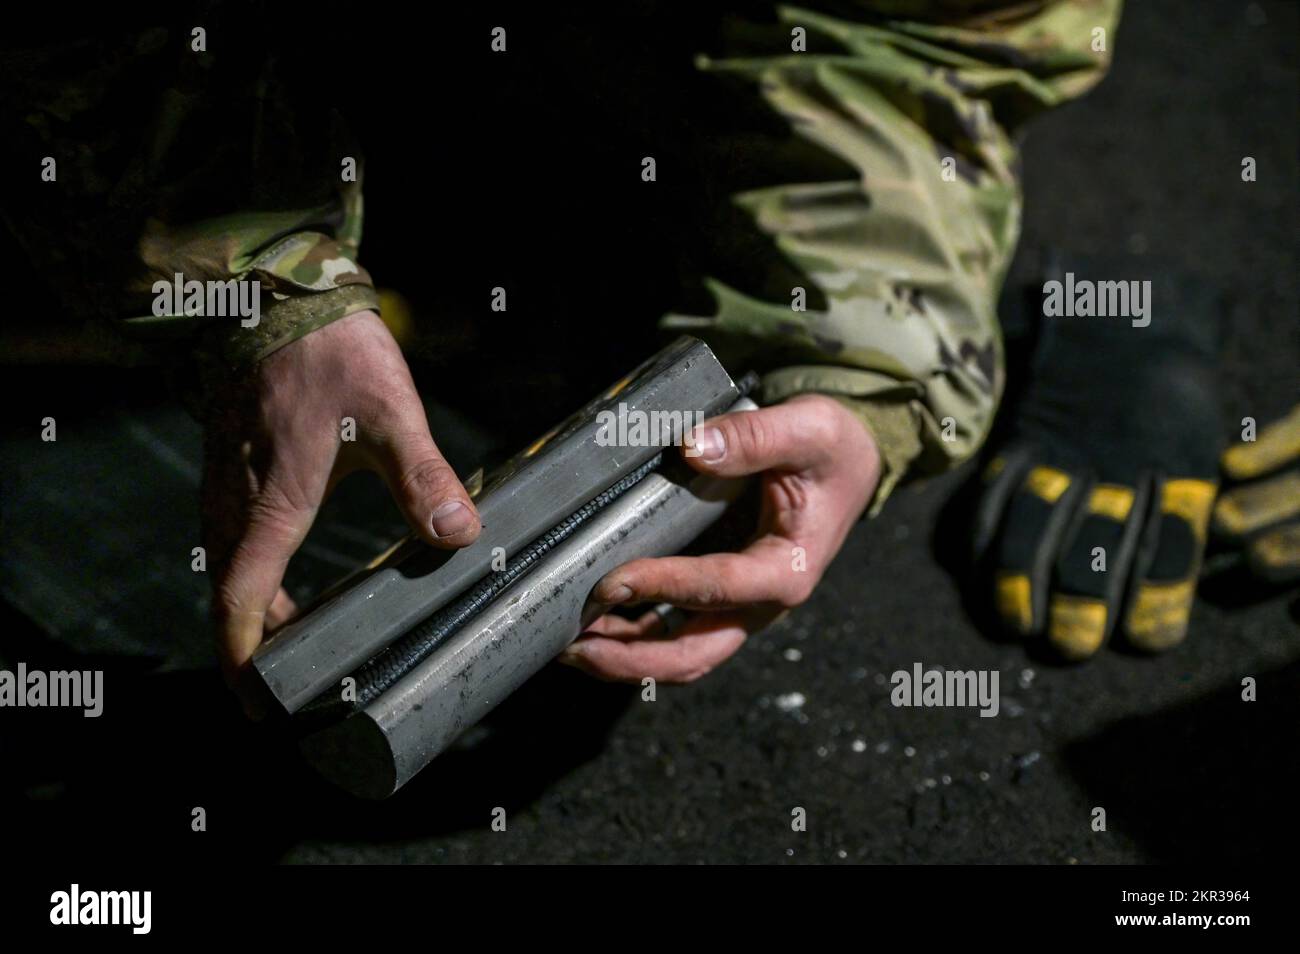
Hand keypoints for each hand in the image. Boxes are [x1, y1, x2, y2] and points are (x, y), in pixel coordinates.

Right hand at [200, 310, 480, 713]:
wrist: (279, 296)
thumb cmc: (331, 352)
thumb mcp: (389, 413)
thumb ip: (424, 478)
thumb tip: (460, 536)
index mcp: (272, 503)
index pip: (242, 601)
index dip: (247, 662)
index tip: (262, 707)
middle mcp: (236, 502)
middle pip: (231, 597)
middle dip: (254, 652)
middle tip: (292, 693)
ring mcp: (226, 484)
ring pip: (227, 569)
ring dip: (252, 614)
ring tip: (294, 649)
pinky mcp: (231, 468)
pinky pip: (230, 540)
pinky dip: (250, 576)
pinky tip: (285, 581)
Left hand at [560, 393, 880, 682]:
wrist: (848, 464)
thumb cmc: (831, 449)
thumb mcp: (808, 429)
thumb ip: (755, 437)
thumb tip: (692, 446)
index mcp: (788, 568)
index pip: (720, 588)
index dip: (664, 587)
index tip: (611, 581)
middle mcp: (763, 602)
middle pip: (694, 654)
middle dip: (630, 659)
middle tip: (572, 647)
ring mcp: (740, 607)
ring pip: (679, 655)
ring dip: (623, 657)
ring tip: (565, 646)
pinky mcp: (720, 599)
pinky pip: (674, 633)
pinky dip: (631, 637)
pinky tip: (591, 623)